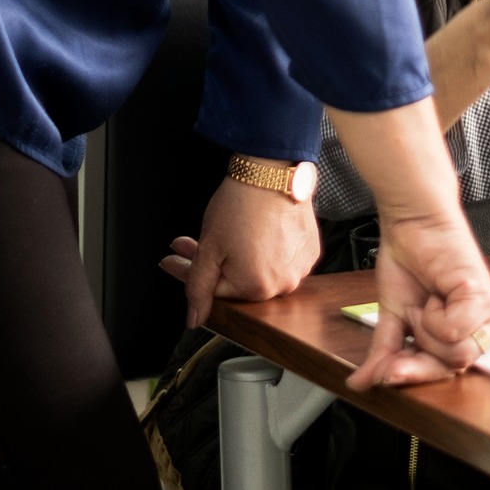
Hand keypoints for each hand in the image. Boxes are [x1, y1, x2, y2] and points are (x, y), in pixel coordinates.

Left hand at [161, 170, 320, 327]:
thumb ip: (197, 288)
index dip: (194, 271)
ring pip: (261, 269)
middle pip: (239, 281)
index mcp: (257, 288)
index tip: (179, 255)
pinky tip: (256, 228)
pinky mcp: (311, 247)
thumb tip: (194, 320)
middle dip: (215, 262)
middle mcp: (284, 283)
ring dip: (241, 254)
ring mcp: (301, 265)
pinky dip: (268, 246)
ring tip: (230, 230)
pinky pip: (283, 257)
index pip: (216, 290)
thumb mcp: (209, 248)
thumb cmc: (241, 205)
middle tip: (195, 241)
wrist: (272, 169)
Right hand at [348, 209, 489, 389]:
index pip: (440, 374)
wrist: (412, 222)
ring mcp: (484, 316)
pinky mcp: (485, 300)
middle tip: (406, 324)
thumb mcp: (393, 315)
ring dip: (427, 329)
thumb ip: (382, 351)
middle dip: (419, 352)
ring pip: (456, 355)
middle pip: (450, 369)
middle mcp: (477, 329)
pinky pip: (457, 332)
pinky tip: (436, 294)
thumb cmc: (408, 259)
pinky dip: (437, 316)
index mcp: (456, 336)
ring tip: (424, 301)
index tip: (384, 374)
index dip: (412, 376)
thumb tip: (360, 382)